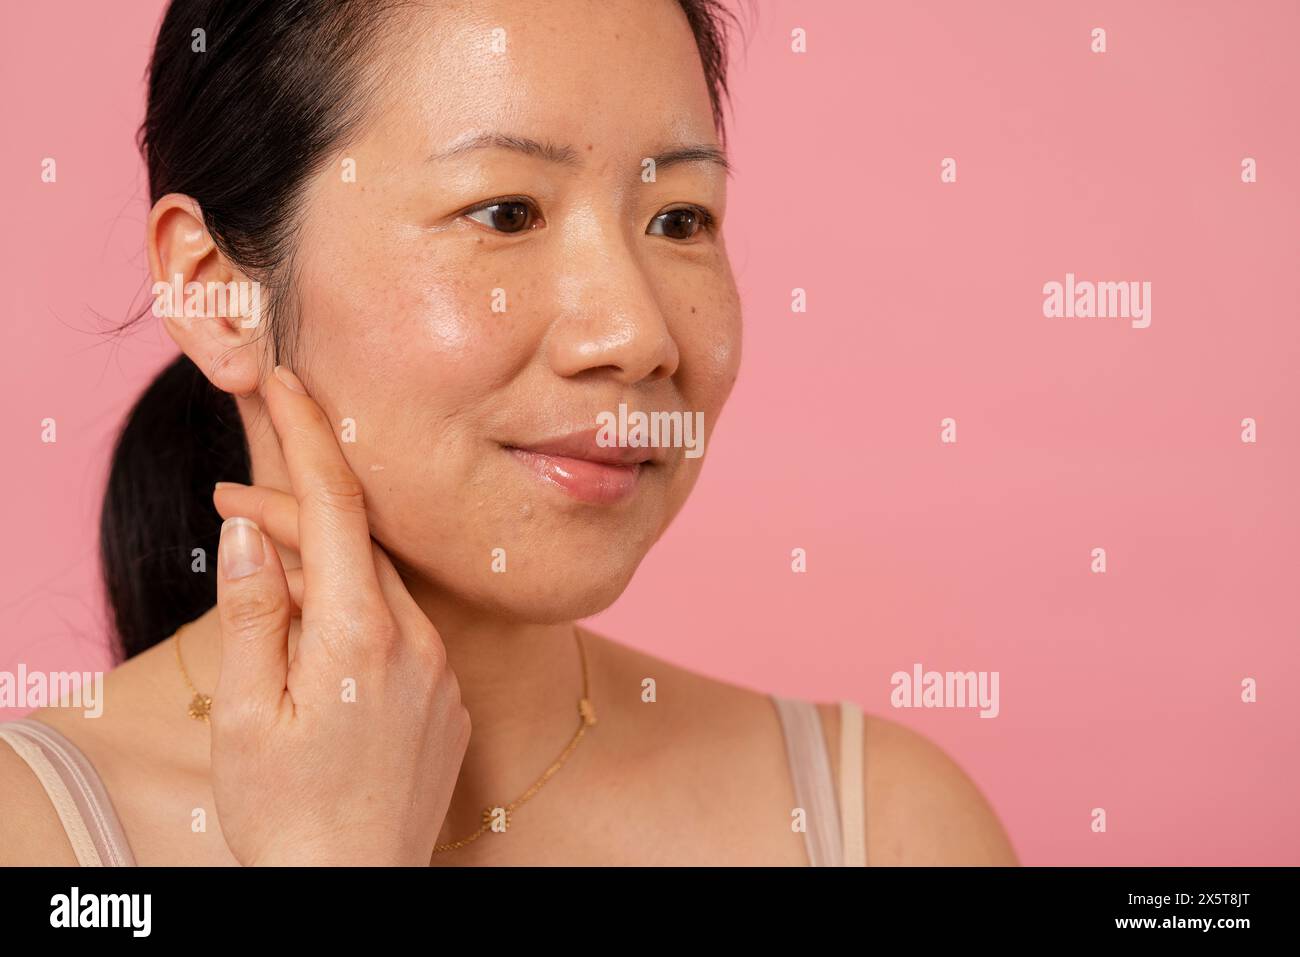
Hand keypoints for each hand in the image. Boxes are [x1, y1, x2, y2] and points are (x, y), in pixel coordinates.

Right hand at [209, 364, 469, 865]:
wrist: (354, 894)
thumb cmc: (287, 813)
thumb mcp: (250, 713)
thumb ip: (253, 613)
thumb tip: (251, 531)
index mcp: (360, 636)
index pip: (336, 507)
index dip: (306, 436)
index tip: (285, 381)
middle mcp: (417, 642)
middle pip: (354, 545)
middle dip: (292, 515)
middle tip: (226, 510)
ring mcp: (440, 670)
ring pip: (378, 586)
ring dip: (323, 569)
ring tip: (264, 579)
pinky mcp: (448, 696)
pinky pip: (402, 628)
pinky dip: (357, 612)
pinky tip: (317, 637)